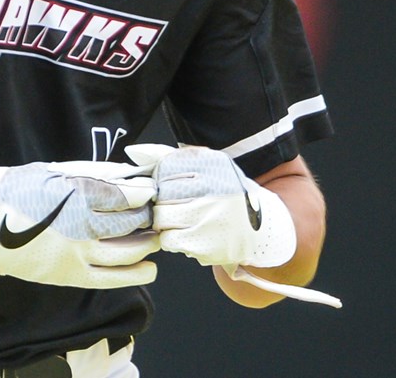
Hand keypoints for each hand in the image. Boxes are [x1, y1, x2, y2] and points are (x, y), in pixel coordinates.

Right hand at [0, 159, 159, 288]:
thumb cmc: (17, 191)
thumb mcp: (54, 173)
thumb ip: (92, 175)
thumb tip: (126, 175)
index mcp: (76, 196)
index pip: (126, 197)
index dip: (144, 195)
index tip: (152, 192)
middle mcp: (80, 227)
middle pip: (131, 225)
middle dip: (149, 219)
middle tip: (156, 214)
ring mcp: (76, 254)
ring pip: (126, 254)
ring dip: (147, 247)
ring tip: (155, 240)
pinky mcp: (69, 276)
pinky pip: (108, 279)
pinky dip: (133, 274)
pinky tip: (147, 269)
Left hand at [125, 144, 295, 268]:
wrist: (262, 229)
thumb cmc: (226, 194)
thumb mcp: (207, 166)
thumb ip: (169, 156)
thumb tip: (133, 152)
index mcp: (212, 164)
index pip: (164, 169)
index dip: (162, 182)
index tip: (172, 189)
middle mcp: (212, 188)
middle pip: (160, 196)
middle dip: (163, 204)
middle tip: (178, 207)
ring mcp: (208, 218)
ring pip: (161, 220)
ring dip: (166, 223)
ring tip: (185, 221)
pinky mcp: (205, 244)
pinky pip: (169, 241)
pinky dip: (174, 240)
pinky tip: (190, 235)